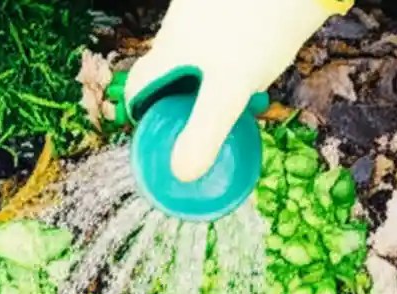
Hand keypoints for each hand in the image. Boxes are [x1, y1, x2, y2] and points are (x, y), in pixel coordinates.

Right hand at [125, 0, 352, 182]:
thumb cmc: (258, 30)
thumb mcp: (230, 89)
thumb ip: (205, 132)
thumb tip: (183, 174)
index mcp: (168, 51)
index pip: (139, 87)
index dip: (142, 113)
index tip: (156, 133)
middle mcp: (176, 28)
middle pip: (166, 71)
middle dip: (178, 98)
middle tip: (200, 120)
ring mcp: (200, 12)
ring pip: (192, 53)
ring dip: (204, 77)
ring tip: (234, 95)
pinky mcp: (226, 5)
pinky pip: (216, 36)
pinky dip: (226, 54)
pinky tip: (254, 60)